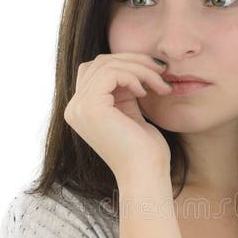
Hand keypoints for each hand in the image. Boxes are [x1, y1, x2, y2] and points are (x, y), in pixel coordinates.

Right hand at [63, 52, 173, 180]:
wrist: (146, 176)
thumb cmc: (146, 152)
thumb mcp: (132, 113)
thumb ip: (125, 91)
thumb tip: (132, 64)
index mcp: (82, 110)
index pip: (97, 70)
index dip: (126, 64)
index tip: (155, 73)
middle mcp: (75, 108)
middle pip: (99, 63)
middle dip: (134, 61)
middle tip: (162, 71)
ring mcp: (79, 108)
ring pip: (107, 64)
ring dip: (140, 68)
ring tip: (161, 84)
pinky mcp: (90, 107)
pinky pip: (111, 73)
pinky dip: (133, 76)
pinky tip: (146, 92)